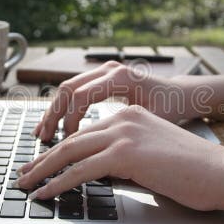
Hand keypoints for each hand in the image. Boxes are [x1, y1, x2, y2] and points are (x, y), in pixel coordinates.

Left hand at [18, 105, 223, 210]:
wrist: (222, 173)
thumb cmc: (195, 172)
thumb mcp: (153, 159)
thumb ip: (124, 162)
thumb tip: (96, 175)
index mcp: (130, 116)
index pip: (85, 133)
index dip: (59, 150)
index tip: (42, 163)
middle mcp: (123, 118)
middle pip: (71, 140)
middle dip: (42, 159)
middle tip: (23, 174)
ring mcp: (123, 133)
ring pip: (69, 152)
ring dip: (42, 171)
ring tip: (25, 185)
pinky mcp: (125, 153)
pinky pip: (80, 170)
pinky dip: (57, 183)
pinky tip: (45, 194)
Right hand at [35, 60, 191, 140]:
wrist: (181, 94)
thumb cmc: (171, 108)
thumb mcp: (151, 121)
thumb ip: (126, 131)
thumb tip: (101, 154)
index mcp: (121, 77)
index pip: (82, 95)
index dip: (70, 119)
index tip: (66, 141)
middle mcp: (109, 69)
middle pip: (68, 88)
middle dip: (53, 115)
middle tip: (44, 138)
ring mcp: (104, 71)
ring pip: (67, 88)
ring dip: (53, 112)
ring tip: (43, 134)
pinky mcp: (101, 78)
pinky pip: (75, 91)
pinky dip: (62, 108)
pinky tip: (54, 126)